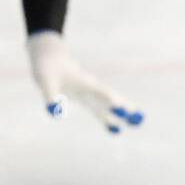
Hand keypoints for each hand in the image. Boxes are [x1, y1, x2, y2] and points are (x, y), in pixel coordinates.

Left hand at [26, 31, 143, 133]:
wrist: (49, 56)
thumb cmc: (47, 68)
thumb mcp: (45, 82)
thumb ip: (50, 97)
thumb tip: (56, 113)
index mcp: (83, 82)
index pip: (99, 91)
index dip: (109, 99)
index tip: (120, 108)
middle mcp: (90, 87)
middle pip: (111, 98)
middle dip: (125, 108)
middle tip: (139, 119)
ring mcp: (88, 92)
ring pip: (107, 104)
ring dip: (120, 114)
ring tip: (135, 124)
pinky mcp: (84, 97)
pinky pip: (99, 109)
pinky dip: (108, 117)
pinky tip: (115, 128)